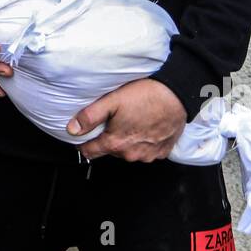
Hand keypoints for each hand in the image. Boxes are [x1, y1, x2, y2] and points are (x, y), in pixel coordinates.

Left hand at [69, 78, 186, 161]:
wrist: (177, 94)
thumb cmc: (146, 95)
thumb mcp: (112, 100)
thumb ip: (90, 117)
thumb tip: (72, 129)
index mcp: (116, 144)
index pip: (90, 152)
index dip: (84, 143)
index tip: (84, 135)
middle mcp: (131, 154)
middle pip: (110, 151)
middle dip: (109, 138)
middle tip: (114, 120)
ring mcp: (148, 155)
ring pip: (129, 152)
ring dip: (127, 141)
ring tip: (132, 121)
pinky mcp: (162, 152)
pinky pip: (147, 151)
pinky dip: (144, 142)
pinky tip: (147, 126)